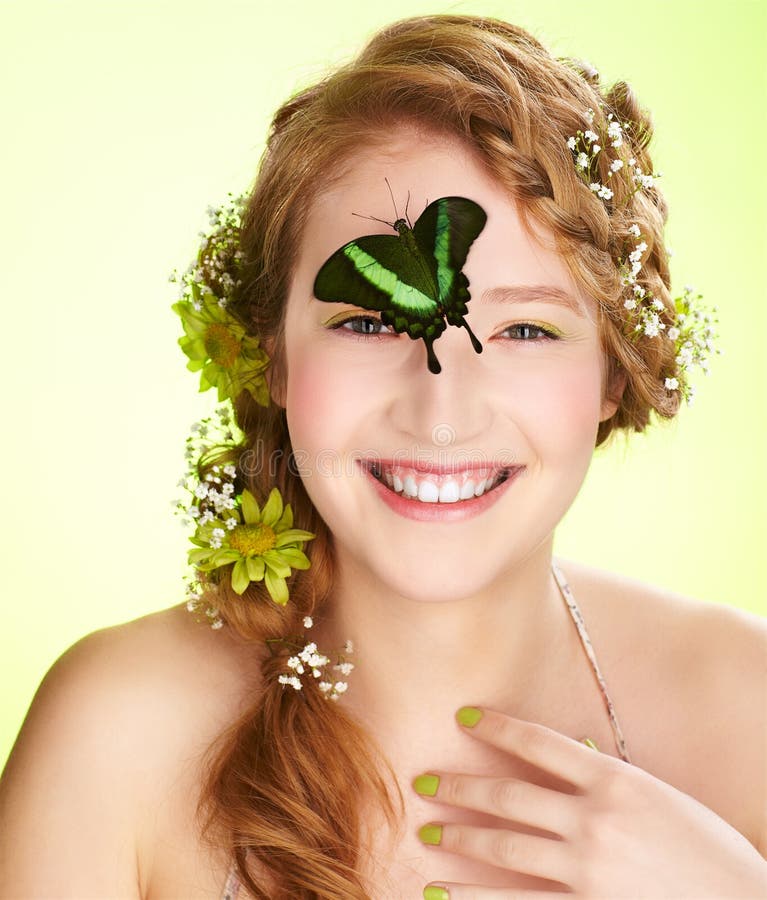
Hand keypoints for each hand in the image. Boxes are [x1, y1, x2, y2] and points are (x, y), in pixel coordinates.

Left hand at [412, 706, 766, 898]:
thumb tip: (570, 754)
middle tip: (422, 781)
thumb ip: (609, 778)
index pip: (539, 742)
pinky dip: (475, 897)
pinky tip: (443, 892)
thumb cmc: (705, 846)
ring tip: (426, 834)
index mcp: (615, 779)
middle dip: (459, 786)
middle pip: (509, 795)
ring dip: (459, 838)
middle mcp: (594, 819)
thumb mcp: (659, 797)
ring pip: (504, 848)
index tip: (464, 717)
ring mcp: (588, 868)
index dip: (496, 726)